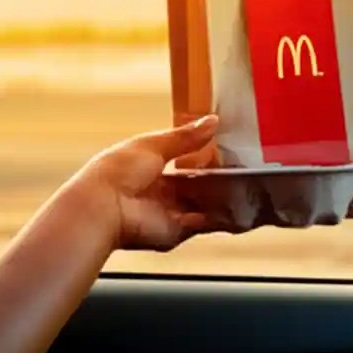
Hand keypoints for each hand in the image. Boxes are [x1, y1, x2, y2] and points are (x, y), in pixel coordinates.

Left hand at [69, 114, 234, 251]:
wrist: (104, 206)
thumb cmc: (117, 171)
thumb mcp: (153, 144)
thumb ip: (185, 137)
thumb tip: (212, 121)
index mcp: (151, 167)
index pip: (184, 160)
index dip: (205, 154)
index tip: (228, 146)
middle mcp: (161, 191)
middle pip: (197, 184)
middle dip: (217, 177)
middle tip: (243, 166)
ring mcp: (170, 212)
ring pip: (204, 205)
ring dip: (223, 197)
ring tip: (248, 184)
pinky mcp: (177, 231)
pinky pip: (205, 224)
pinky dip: (222, 216)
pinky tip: (239, 204)